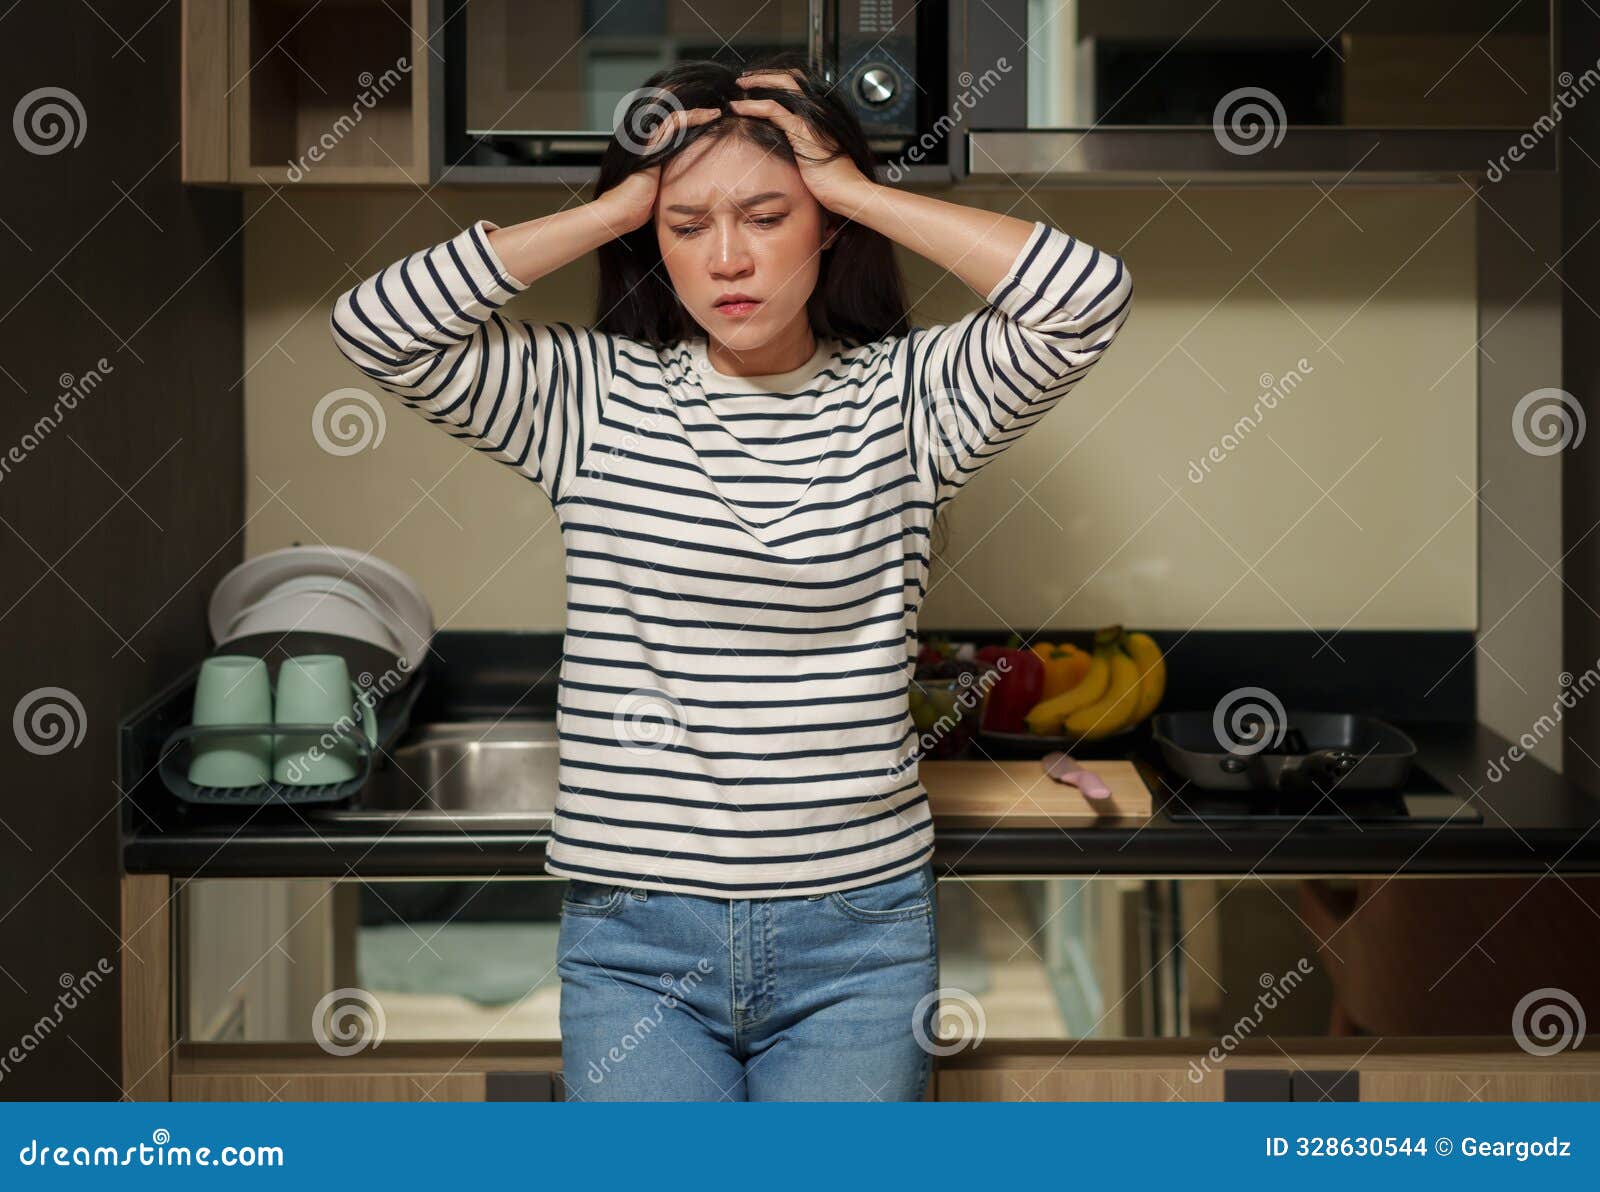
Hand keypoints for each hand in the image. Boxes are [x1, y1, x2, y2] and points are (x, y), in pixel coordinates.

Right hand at [601, 103, 721, 232]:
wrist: (622, 210)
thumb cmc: (638, 206)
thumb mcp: (662, 190)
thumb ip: (672, 181)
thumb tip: (691, 189)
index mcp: (654, 150)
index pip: (676, 130)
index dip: (694, 124)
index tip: (713, 127)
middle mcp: (650, 140)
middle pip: (676, 119)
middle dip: (698, 115)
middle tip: (716, 114)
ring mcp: (649, 138)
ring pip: (677, 116)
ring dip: (699, 113)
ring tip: (715, 113)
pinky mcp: (651, 140)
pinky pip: (674, 121)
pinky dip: (693, 117)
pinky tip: (708, 117)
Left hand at [730, 71, 876, 216]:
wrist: (846, 191)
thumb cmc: (834, 179)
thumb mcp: (816, 154)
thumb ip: (803, 140)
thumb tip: (783, 138)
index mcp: (822, 113)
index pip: (798, 84)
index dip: (777, 79)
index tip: (758, 83)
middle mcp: (819, 109)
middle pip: (789, 77)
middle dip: (764, 75)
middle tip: (744, 80)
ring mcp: (812, 117)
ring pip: (781, 86)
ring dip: (756, 83)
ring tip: (739, 87)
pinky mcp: (802, 129)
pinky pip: (772, 109)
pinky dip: (751, 106)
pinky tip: (738, 108)